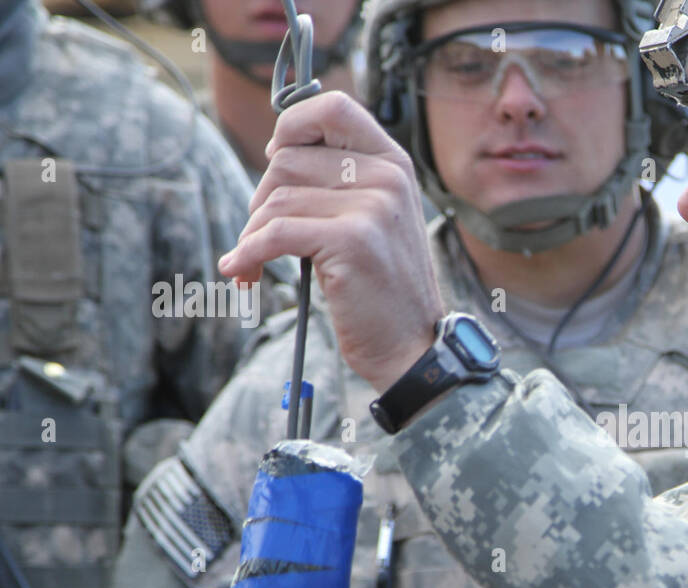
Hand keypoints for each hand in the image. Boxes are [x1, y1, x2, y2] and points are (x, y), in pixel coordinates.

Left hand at [218, 91, 440, 392]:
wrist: (411, 346)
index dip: (292, 126)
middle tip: (260, 236)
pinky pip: (275, 233)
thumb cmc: (381, 288)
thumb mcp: (373, 220)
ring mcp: (374, 207)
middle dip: (260, 200)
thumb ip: (341, 181)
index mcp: (394, 164)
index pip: (333, 108)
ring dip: (251, 235)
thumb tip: (276, 150)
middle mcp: (388, 177)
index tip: (276, 158)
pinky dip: (249, 254)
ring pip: (276, 199)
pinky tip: (244, 272)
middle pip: (288, 160)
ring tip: (255, 262)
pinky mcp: (353, 240)